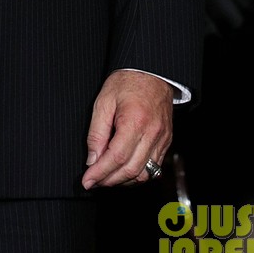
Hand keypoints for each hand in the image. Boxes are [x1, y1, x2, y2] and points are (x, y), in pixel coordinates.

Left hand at [81, 69, 172, 189]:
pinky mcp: (166, 142)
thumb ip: (96, 133)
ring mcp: (162, 139)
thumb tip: (92, 159)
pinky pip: (154, 168)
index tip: (87, 181)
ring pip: (144, 174)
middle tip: (93, 181)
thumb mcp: (103, 101)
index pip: (116, 157)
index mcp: (135, 121)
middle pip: (130, 170)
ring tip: (107, 177)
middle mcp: (152, 134)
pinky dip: (137, 174)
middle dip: (109, 180)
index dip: (100, 173)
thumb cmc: (127, 82)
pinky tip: (124, 170)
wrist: (151, 71)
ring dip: (123, 181)